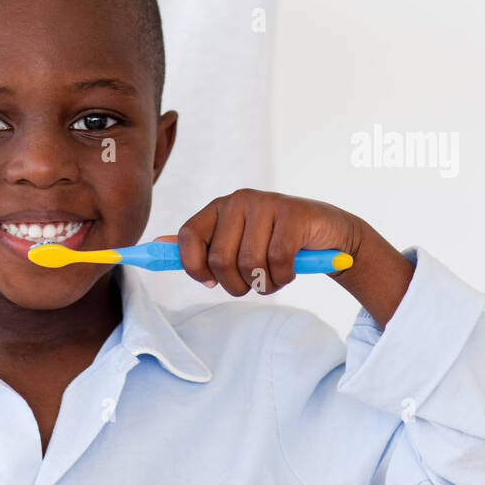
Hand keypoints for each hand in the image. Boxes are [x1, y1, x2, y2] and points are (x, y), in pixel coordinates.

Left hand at [176, 189, 363, 296]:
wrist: (327, 234)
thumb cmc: (275, 242)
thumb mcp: (236, 242)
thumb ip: (200, 245)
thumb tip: (156, 245)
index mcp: (219, 207)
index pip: (188, 236)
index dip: (194, 266)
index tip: (210, 282)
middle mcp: (239, 200)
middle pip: (219, 259)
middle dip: (235, 284)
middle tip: (252, 283)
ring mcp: (267, 204)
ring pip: (248, 263)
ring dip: (263, 283)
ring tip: (273, 276)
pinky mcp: (292, 214)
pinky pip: (277, 261)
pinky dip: (283, 277)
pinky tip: (290, 270)